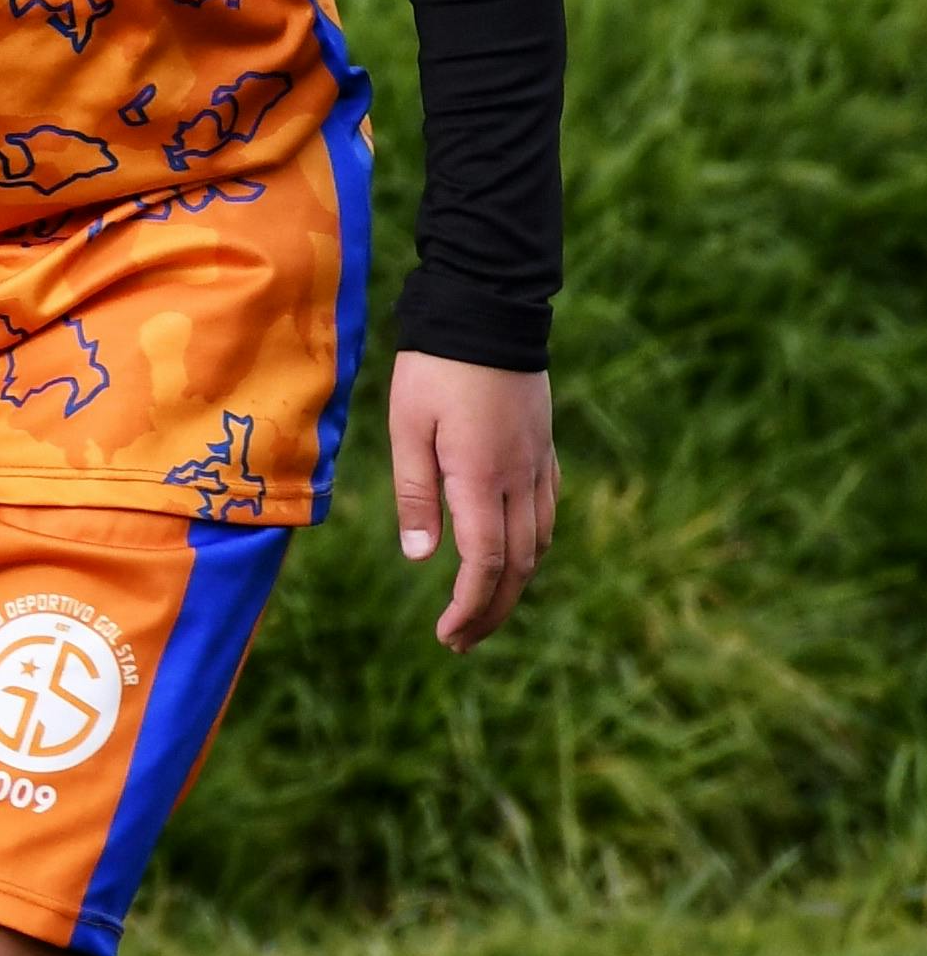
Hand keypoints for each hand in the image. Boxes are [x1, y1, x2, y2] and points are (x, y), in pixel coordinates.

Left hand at [386, 349, 557, 652]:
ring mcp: (539, 465)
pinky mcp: (545, 450)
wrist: (488, 314)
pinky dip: (532, 548)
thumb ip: (415, 493)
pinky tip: (512, 557)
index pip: (486, 563)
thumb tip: (423, 558)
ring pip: (540, 544)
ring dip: (514, 586)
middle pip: (519, 567)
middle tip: (460, 641)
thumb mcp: (407, 427)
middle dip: (490, 610)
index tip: (448, 636)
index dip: (469, 607)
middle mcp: (521, 480)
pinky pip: (547, 514)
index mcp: (482, 478)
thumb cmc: (435, 368)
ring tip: (482, 610)